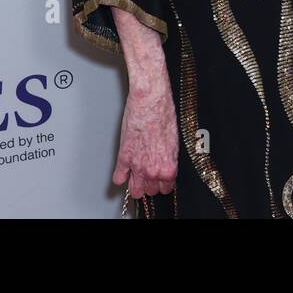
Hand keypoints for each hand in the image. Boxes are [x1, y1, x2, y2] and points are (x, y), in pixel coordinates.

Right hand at [112, 76, 177, 199]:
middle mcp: (153, 171)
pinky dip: (120, 176)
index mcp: (168, 168)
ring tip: (136, 176)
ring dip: (136, 184)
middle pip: (150, 191)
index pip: (165, 188)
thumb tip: (165, 165)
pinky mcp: (123, 158)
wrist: (150, 102)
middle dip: (150, 184)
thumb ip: (168, 159)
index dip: (163, 183)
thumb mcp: (174, 141)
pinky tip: (123, 171)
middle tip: (149, 174)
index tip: (160, 180)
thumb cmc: (164, 115)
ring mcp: (137, 166)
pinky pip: (118, 178)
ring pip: (135, 190)